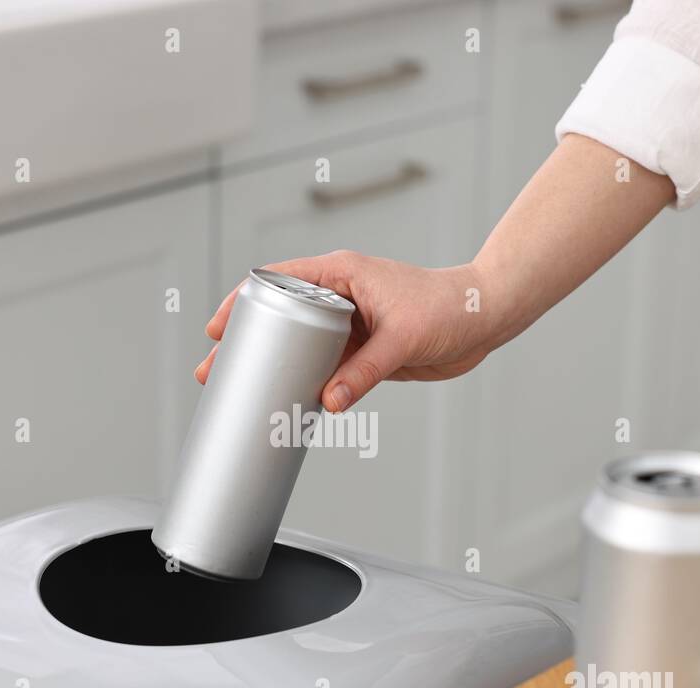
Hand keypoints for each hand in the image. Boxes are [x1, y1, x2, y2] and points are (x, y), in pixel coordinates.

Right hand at [195, 253, 509, 412]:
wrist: (485, 319)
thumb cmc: (450, 308)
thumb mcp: (403, 339)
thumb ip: (364, 371)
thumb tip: (329, 401)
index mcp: (342, 274)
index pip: (279, 281)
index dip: (244, 302)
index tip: (219, 327)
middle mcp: (341, 295)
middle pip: (281, 316)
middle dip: (248, 341)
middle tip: (215, 368)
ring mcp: (351, 323)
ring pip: (300, 344)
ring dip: (274, 365)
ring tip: (242, 389)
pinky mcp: (364, 348)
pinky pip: (326, 365)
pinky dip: (305, 380)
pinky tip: (287, 398)